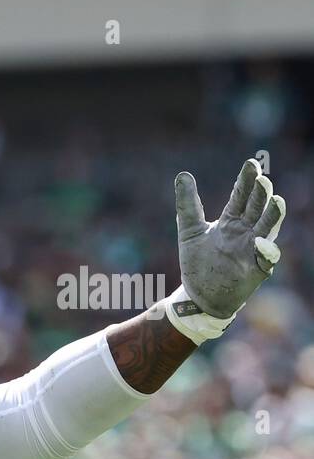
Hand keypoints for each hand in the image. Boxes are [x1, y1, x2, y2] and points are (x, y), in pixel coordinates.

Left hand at [174, 158, 284, 318]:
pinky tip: (261, 242)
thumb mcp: (189, 231)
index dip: (246, 181)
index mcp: (231, 220)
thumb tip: (182, 175)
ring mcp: (253, 249)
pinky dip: (266, 250)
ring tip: (276, 200)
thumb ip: (187, 204)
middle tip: (262, 179)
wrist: (198, 295)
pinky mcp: (257, 269)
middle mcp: (246, 232)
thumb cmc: (198, 262)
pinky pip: (266, 258)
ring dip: (273, 215)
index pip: (241, 196)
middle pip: (257, 208)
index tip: (252, 163)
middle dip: (261, 194)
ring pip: (268, 228)